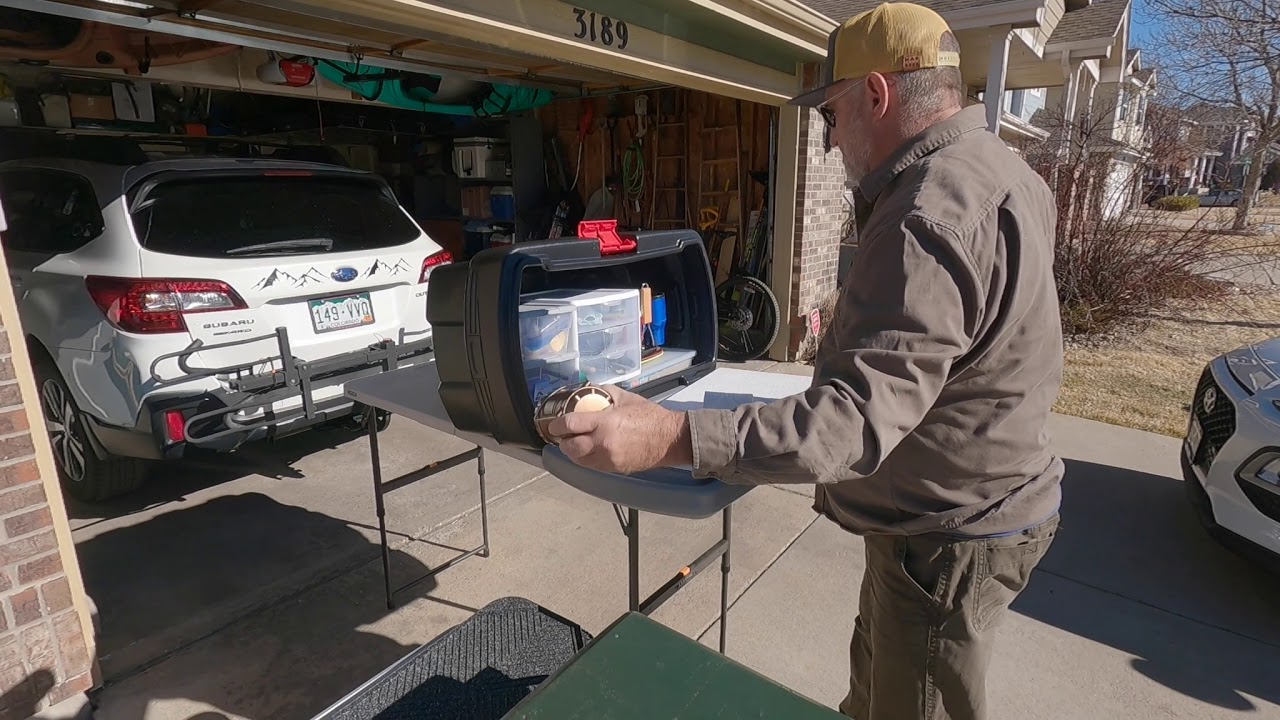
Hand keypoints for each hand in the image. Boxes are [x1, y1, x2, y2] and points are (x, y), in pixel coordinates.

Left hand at [547, 386, 692, 473]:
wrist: (670, 439)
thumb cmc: (650, 417)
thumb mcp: (626, 398)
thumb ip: (605, 393)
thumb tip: (589, 390)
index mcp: (605, 423)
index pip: (570, 424)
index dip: (557, 425)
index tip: (554, 424)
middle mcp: (604, 443)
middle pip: (570, 447)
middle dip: (563, 442)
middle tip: (563, 436)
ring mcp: (609, 459)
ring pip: (580, 460)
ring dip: (573, 453)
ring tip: (574, 444)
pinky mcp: (615, 469)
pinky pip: (593, 466)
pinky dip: (587, 459)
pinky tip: (590, 451)